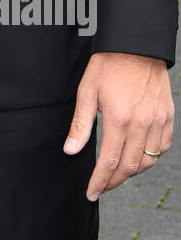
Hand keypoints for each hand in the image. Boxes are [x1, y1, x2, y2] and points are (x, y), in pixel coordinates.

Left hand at [64, 52, 173, 199]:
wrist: (137, 46)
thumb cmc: (109, 65)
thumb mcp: (87, 91)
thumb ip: (81, 124)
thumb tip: (71, 149)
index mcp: (119, 119)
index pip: (109, 162)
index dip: (99, 181)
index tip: (91, 192)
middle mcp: (141, 123)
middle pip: (129, 167)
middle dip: (113, 182)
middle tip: (102, 187)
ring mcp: (158, 121)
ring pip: (148, 161)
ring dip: (132, 172)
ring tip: (117, 174)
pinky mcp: (168, 117)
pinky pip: (162, 148)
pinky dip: (150, 158)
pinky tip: (137, 157)